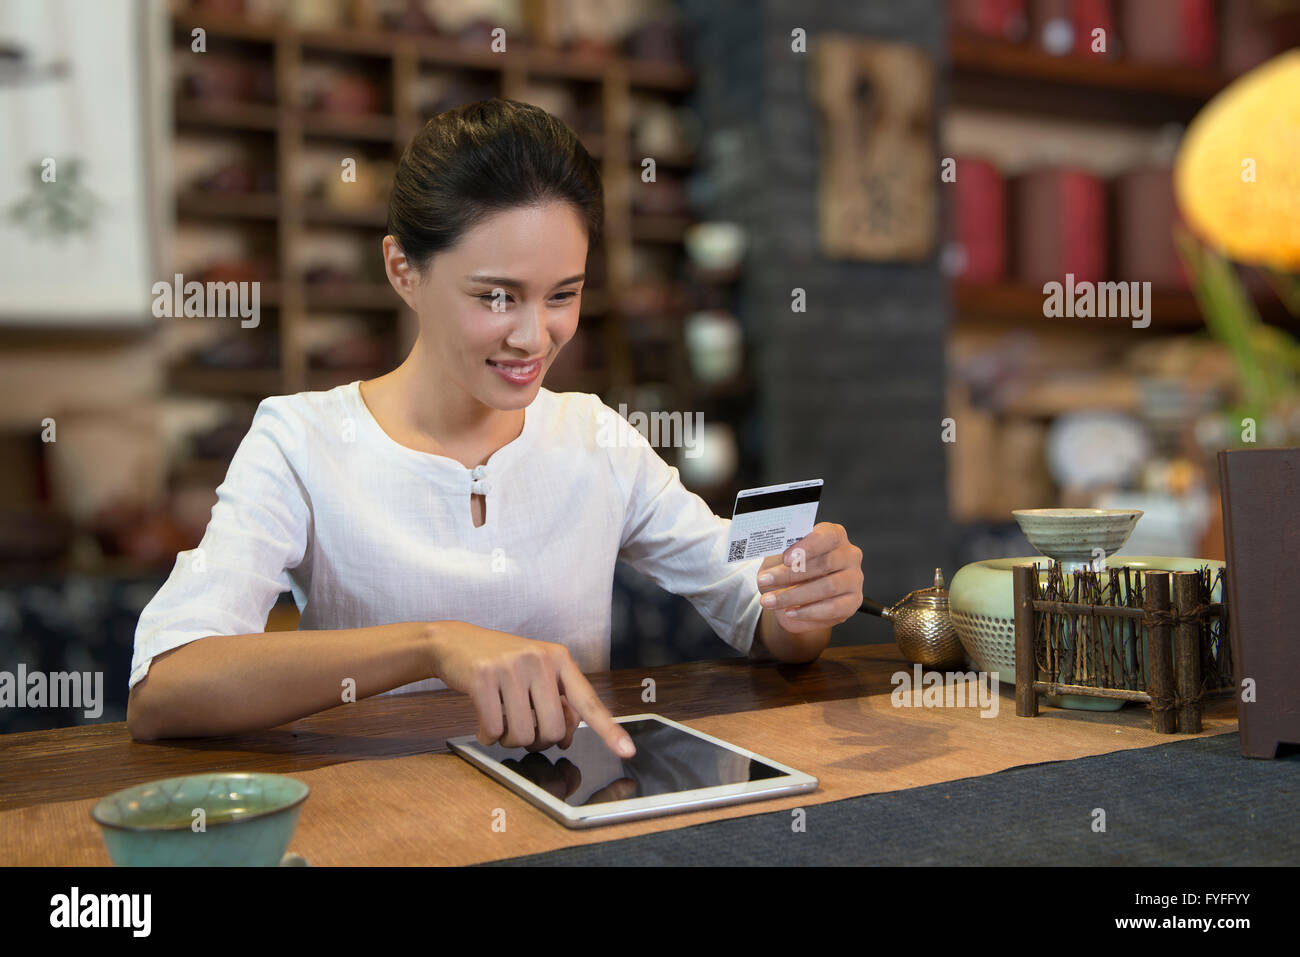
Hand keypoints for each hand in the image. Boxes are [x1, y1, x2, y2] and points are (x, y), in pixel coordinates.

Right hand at [429, 621, 635, 757]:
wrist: (456, 643)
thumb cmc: (502, 664)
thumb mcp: (536, 673)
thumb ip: (556, 701)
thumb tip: (566, 738)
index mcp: (560, 659)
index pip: (588, 701)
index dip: (609, 730)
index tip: (627, 751)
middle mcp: (539, 660)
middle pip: (552, 730)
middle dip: (536, 740)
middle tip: (523, 727)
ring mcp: (511, 667)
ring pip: (522, 735)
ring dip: (509, 740)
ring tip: (502, 722)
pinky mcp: (483, 677)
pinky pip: (494, 729)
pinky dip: (487, 736)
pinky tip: (483, 724)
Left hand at [756, 522, 863, 633]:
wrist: (797, 597)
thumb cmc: (790, 570)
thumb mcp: (780, 558)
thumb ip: (779, 554)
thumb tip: (769, 555)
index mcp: (834, 535)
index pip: (828, 536)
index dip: (807, 547)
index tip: (785, 559)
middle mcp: (849, 555)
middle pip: (825, 563)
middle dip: (790, 575)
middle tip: (764, 581)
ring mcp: (854, 579)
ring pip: (827, 587)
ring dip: (794, 596)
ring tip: (770, 601)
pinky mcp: (853, 601)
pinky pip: (833, 608)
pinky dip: (808, 612)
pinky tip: (790, 612)